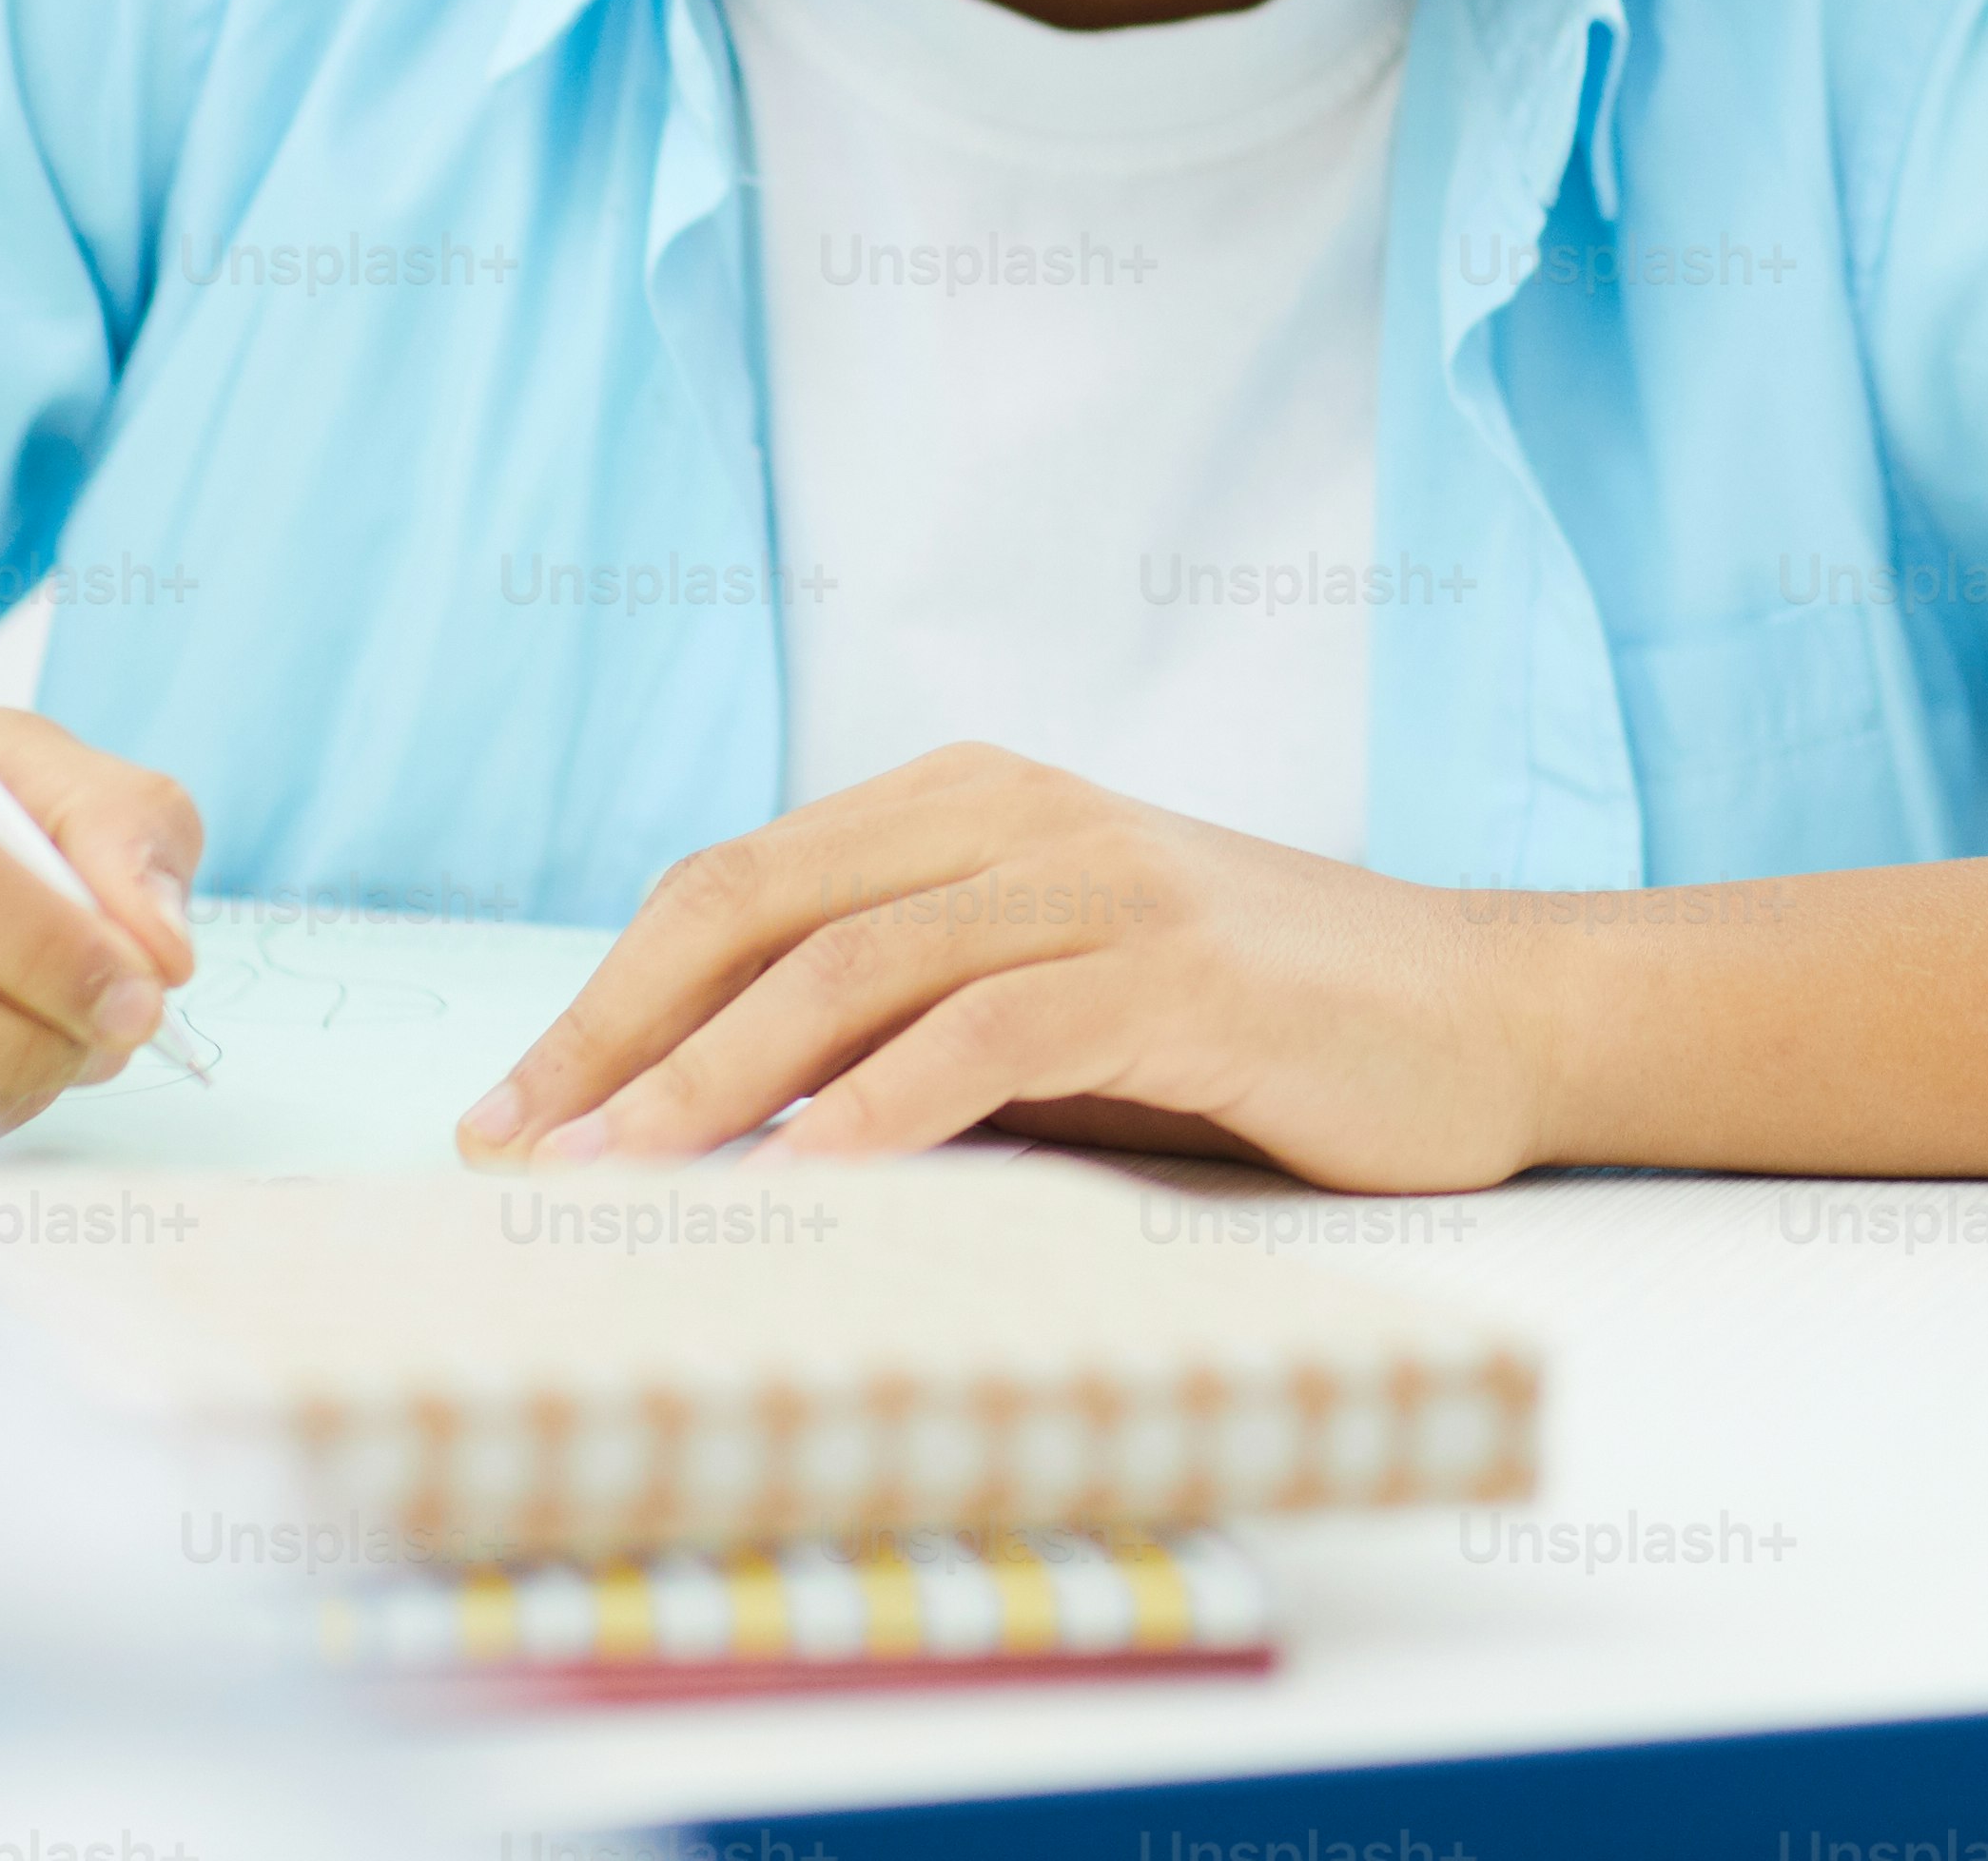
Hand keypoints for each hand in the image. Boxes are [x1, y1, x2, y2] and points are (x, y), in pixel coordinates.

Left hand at [464, 745, 1545, 1188]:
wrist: (1485, 1013)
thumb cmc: (1249, 1030)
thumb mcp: (1048, 1013)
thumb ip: (901, 1033)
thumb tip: (700, 1138)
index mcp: (965, 806)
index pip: (732, 887)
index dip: (601, 998)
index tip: (502, 1116)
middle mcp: (1016, 817)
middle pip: (757, 906)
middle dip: (615, 1036)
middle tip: (512, 1153)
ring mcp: (1101, 884)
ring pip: (854, 966)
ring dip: (713, 1081)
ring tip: (616, 1180)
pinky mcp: (1181, 971)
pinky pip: (997, 1028)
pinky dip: (886, 1101)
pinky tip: (812, 1174)